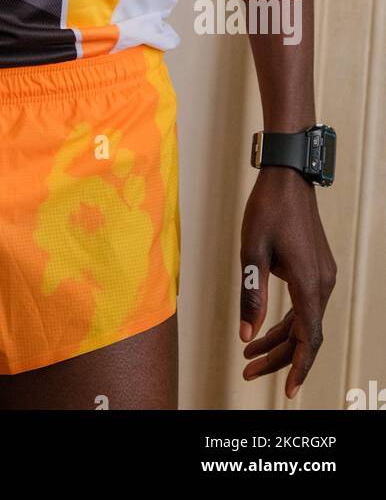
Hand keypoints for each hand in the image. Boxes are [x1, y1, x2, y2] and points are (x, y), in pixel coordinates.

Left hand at [239, 165, 336, 398]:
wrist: (288, 177)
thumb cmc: (268, 209)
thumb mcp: (251, 251)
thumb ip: (251, 294)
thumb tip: (246, 332)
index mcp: (309, 283)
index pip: (307, 338)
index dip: (297, 366)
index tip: (287, 390)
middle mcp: (322, 284)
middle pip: (304, 334)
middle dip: (277, 356)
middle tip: (247, 369)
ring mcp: (322, 276)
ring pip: (304, 320)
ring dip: (279, 339)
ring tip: (249, 353)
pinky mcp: (316, 268)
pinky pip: (304, 305)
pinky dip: (286, 320)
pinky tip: (263, 328)